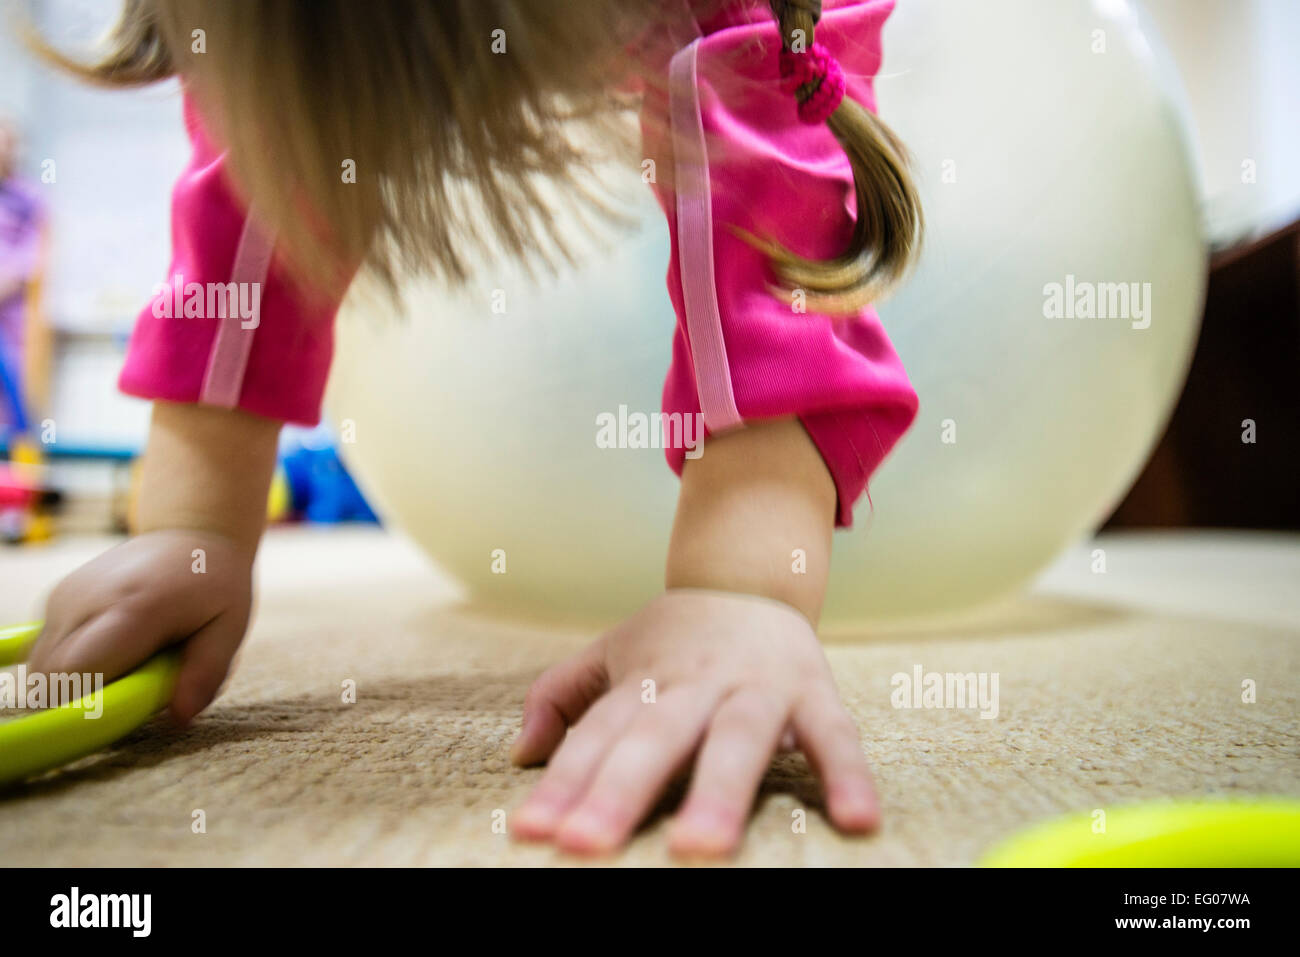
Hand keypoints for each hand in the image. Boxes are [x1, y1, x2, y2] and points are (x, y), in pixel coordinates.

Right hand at [27, 529, 254, 723]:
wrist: (189, 533)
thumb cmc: (214, 585)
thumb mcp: (229, 627)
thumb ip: (206, 673)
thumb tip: (180, 718)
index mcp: (135, 607)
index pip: (77, 672)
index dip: (87, 704)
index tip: (120, 709)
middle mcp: (88, 599)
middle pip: (51, 678)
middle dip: (83, 700)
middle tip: (131, 686)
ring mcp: (65, 597)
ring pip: (41, 669)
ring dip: (74, 684)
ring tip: (124, 664)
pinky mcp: (54, 598)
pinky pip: (44, 652)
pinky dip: (69, 665)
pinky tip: (109, 648)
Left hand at [509, 589, 878, 855]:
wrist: (754, 574)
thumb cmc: (677, 634)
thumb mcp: (613, 651)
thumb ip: (561, 694)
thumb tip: (520, 755)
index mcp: (646, 677)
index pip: (598, 735)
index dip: (564, 781)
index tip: (533, 831)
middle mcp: (697, 681)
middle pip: (655, 737)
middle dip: (621, 790)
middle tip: (586, 845)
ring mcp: (759, 685)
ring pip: (737, 738)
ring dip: (718, 791)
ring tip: (700, 850)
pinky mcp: (815, 691)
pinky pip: (835, 735)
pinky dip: (848, 775)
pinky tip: (855, 822)